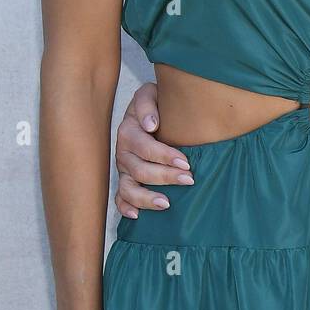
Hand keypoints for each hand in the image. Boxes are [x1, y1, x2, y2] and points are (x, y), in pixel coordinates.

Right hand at [113, 80, 193, 217]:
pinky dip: (125, 207)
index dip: (164, 156)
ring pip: (128, 188)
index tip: (186, 162)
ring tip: (167, 204)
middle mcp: (123, 151)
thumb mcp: (151, 93)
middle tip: (189, 179)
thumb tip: (151, 125)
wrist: (151, 109)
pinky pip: (120, 197)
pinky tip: (137, 216)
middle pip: (140, 169)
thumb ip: (147, 104)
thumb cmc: (157, 103)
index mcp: (129, 130)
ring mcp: (123, 168)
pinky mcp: (125, 179)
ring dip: (147, 197)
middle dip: (165, 176)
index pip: (145, 147)